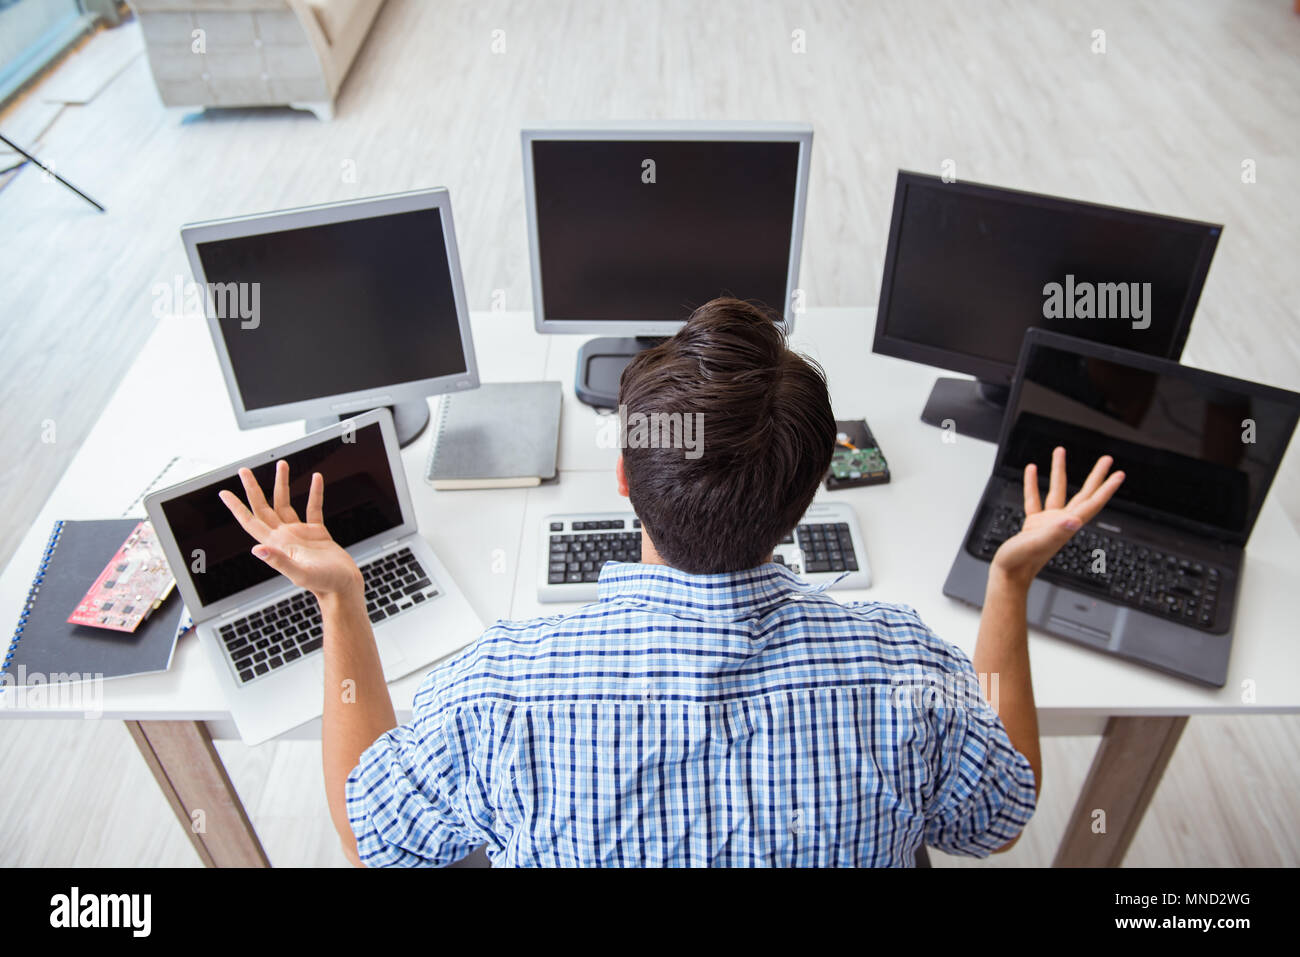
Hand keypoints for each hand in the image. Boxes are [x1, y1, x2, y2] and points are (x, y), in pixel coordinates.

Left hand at [218, 461, 362, 599]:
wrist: (344, 587)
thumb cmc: (324, 584)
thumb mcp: (300, 574)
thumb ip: (279, 561)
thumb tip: (258, 550)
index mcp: (277, 544)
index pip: (251, 522)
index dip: (237, 507)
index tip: (225, 492)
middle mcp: (284, 536)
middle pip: (263, 507)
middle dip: (253, 488)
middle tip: (244, 471)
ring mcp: (300, 533)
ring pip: (285, 503)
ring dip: (282, 484)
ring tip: (282, 465)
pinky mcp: (317, 532)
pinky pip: (313, 507)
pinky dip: (314, 492)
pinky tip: (316, 479)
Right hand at [990, 447, 1124, 589]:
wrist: (1008, 574)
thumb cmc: (1021, 562)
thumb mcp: (1038, 544)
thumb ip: (1055, 532)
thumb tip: (1073, 521)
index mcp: (1066, 525)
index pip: (1092, 503)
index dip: (1106, 488)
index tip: (1118, 474)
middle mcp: (1061, 522)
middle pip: (1084, 494)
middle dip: (1095, 476)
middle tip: (1106, 460)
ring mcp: (1047, 522)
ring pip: (1057, 491)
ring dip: (1059, 471)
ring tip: (1059, 452)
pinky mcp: (1033, 524)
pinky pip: (1035, 499)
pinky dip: (1033, 484)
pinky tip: (1032, 471)